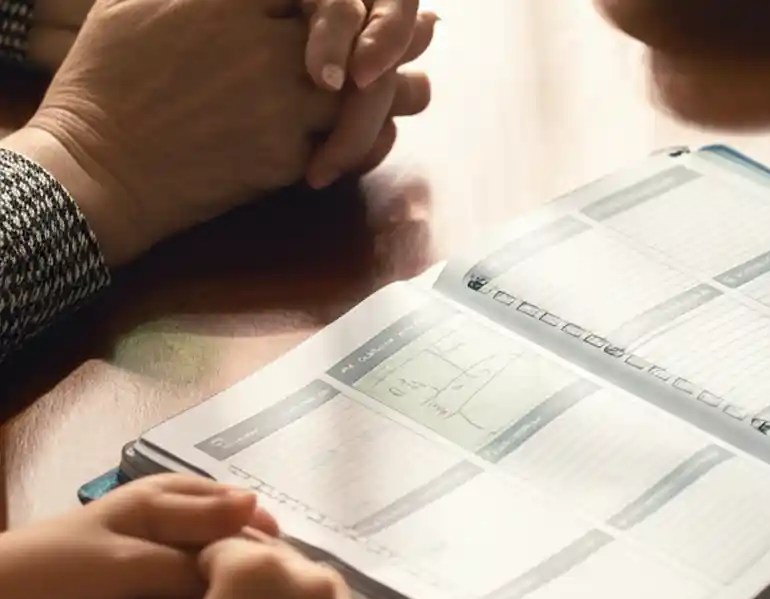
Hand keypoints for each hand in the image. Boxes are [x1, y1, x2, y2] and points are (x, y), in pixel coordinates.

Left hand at [0, 475, 275, 598]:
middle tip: (287, 594)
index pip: (235, 507)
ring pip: (214, 572)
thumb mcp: (131, 556)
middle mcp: (172, 524)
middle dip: (255, 562)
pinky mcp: (152, 597)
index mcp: (167, 498)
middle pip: (230, 538)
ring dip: (235, 589)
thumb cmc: (61, 572)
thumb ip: (193, 542)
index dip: (263, 532)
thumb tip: (256, 506)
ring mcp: (161, 562)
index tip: (291, 566)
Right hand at [23, 0, 434, 190]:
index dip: (348, 3)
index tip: (367, 5)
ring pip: (372, 90)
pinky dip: (373, 141)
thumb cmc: (107, 82)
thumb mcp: (137, 4)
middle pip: (358, 30)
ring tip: (418, 88)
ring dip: (402, 90)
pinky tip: (379, 137)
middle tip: (427, 32)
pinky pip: (354, 144)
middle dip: (398, 34)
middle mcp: (262, 44)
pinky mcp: (288, 155)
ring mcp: (279, 100)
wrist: (99, 167)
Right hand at [144, 537, 370, 598]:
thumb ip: (166, 598)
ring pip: (310, 586)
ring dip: (287, 598)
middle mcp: (311, 576)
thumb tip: (173, 581)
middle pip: (272, 560)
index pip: (222, 545)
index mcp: (258, 566)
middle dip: (248, 579)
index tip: (191, 595)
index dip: (201, 569)